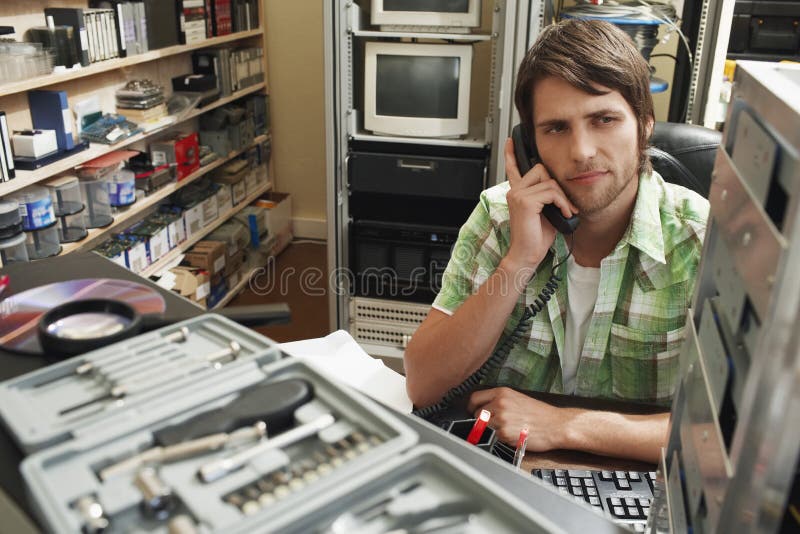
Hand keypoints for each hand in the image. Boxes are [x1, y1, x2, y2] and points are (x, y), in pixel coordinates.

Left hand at [467, 387, 567, 450]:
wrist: (556, 425)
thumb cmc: (541, 414)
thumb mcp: (518, 398)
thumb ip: (499, 401)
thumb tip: (483, 408)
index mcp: (502, 393)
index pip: (475, 398)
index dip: (472, 407)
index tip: (473, 412)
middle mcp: (500, 404)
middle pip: (477, 414)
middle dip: (483, 421)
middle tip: (495, 424)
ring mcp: (501, 419)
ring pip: (483, 427)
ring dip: (492, 431)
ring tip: (507, 429)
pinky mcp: (504, 433)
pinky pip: (494, 437)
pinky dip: (501, 439)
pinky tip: (513, 435)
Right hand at [503, 138, 577, 271]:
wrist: (527, 255)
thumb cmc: (536, 238)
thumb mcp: (545, 212)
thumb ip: (547, 196)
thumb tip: (559, 188)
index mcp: (517, 193)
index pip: (513, 168)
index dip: (511, 154)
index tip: (511, 141)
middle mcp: (514, 191)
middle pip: (541, 170)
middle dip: (557, 187)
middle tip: (564, 205)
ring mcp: (517, 195)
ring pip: (550, 182)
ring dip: (563, 198)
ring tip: (565, 212)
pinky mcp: (525, 201)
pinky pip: (551, 193)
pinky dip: (562, 203)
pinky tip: (563, 214)